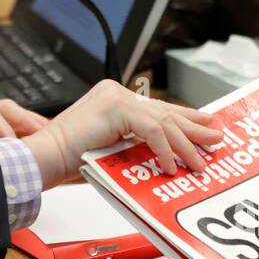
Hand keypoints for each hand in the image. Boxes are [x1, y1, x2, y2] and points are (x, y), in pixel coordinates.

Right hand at [22, 81, 221, 190]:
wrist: (44, 159)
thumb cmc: (68, 160)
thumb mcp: (110, 151)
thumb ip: (133, 146)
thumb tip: (162, 156)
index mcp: (113, 99)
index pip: (156, 109)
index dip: (183, 118)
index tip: (203, 126)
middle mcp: (115, 92)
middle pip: (164, 111)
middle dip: (193, 128)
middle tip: (215, 138)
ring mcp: (115, 97)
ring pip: (162, 121)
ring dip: (184, 144)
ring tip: (199, 161)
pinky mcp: (115, 107)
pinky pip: (151, 129)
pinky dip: (164, 149)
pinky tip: (169, 166)